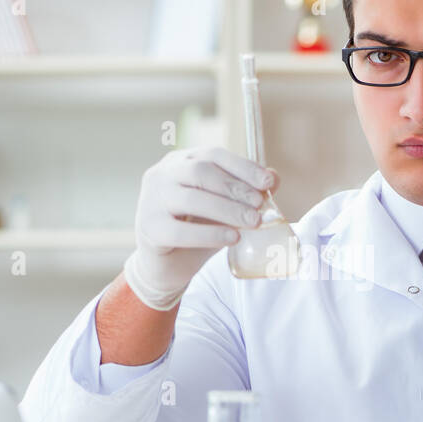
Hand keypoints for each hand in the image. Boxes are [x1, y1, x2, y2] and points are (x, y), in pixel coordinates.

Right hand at [123, 146, 276, 310]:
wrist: (166, 267)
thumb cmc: (196, 232)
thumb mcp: (222, 210)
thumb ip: (243, 193)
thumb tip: (273, 177)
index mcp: (179, 162)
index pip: (213, 155)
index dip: (243, 166)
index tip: (268, 182)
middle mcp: (161, 176)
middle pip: (201, 172)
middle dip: (235, 189)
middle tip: (260, 206)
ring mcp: (150, 201)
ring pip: (191, 199)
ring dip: (227, 210)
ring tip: (252, 222)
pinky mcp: (149, 229)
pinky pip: (180, 231)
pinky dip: (210, 234)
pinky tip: (233, 239)